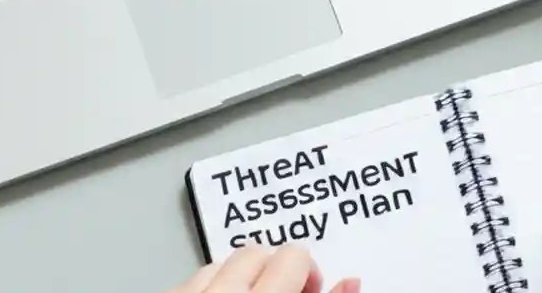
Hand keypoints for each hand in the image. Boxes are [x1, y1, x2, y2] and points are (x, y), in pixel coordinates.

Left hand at [167, 245, 359, 292]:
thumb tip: (352, 282)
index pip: (293, 255)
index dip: (307, 273)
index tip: (310, 290)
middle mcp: (218, 292)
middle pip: (256, 252)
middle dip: (274, 273)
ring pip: (219, 262)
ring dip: (238, 279)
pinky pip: (189, 279)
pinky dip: (206, 289)